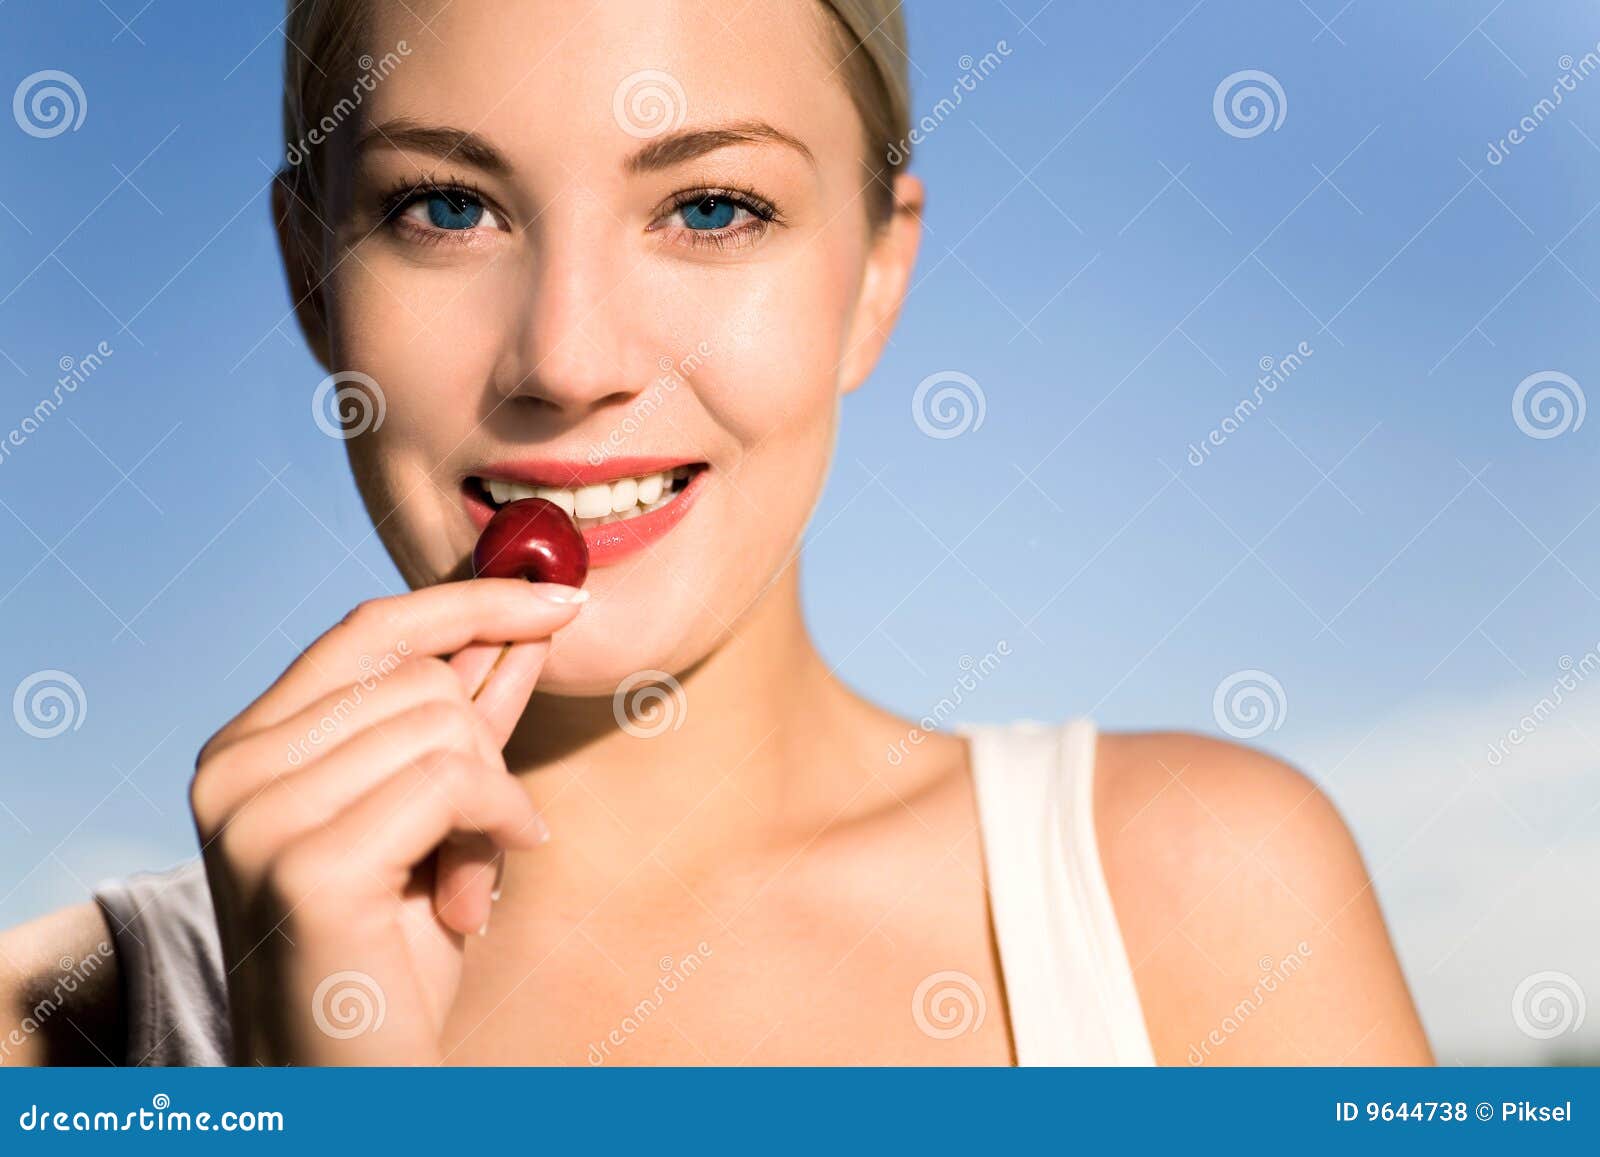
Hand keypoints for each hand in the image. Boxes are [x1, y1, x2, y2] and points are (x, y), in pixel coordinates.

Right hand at [189, 579, 584, 1064]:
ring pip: (443, 724)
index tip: (561, 600)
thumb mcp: (431, 820)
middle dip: (485, 750)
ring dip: (488, 804)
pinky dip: (494, 826)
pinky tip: (474, 898)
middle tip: (479, 840)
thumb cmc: (387, 959)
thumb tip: (523, 624)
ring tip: (461, 884)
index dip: (471, 603)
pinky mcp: (304, 862)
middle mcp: (232, 769)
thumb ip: (460, 723)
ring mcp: (257, 814)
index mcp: (247, 748)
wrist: (348, 1084)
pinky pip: (451, 782)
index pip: (369, 629)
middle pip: (421, 677)